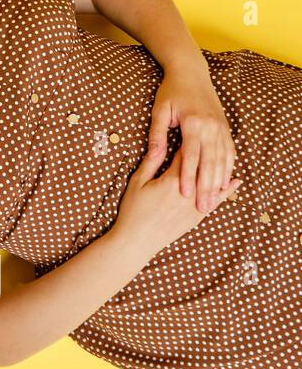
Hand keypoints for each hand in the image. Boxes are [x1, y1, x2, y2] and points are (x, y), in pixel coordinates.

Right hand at [114, 139, 240, 258]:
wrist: (136, 241)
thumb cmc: (132, 210)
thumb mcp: (137, 182)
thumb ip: (151, 163)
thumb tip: (160, 144)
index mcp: (172, 180)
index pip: (186, 155)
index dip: (189, 140)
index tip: (192, 127)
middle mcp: (189, 192)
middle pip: (202, 167)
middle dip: (206, 151)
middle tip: (209, 135)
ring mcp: (195, 206)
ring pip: (213, 183)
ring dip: (220, 168)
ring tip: (226, 152)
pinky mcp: (197, 217)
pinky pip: (217, 201)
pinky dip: (228, 191)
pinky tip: (236, 182)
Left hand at [148, 61, 236, 212]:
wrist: (191, 73)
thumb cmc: (171, 92)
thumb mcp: (159, 111)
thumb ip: (157, 134)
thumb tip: (153, 155)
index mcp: (194, 123)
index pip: (191, 156)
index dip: (188, 177)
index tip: (184, 195)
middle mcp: (211, 127)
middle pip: (210, 163)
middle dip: (207, 187)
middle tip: (202, 208)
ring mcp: (222, 128)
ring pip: (223, 160)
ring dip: (219, 183)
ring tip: (214, 202)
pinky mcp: (226, 128)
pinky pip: (230, 152)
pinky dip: (229, 169)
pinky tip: (226, 183)